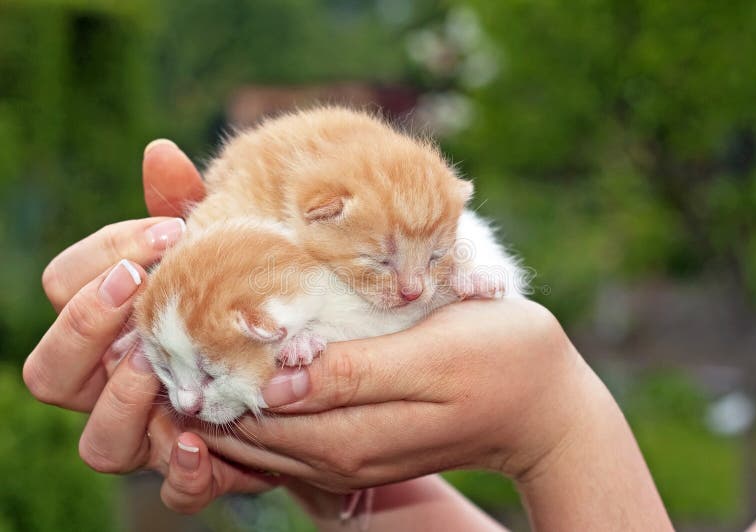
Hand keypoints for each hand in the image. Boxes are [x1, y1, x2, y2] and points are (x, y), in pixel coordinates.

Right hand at [24, 140, 276, 511]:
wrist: (296, 368)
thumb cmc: (240, 297)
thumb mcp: (220, 249)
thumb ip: (186, 209)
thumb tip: (161, 151)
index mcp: (112, 323)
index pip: (63, 287)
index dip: (102, 257)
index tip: (166, 233)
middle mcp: (114, 382)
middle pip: (49, 373)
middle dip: (86, 325)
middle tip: (141, 286)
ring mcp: (150, 431)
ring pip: (96, 441)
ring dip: (121, 399)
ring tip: (159, 360)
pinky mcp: (195, 468)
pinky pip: (169, 489)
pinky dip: (182, 471)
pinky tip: (201, 441)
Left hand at [199, 298, 573, 490]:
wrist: (547, 405)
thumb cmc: (502, 362)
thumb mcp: (432, 358)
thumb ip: (354, 373)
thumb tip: (277, 379)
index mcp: (347, 434)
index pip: (247, 414)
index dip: (206, 368)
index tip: (178, 313)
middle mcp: (336, 453)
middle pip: (242, 427)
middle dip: (203, 380)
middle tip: (173, 313)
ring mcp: (347, 451)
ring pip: (260, 430)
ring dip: (226, 386)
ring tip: (196, 325)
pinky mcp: (360, 438)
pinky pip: (289, 425)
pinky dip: (258, 393)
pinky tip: (250, 349)